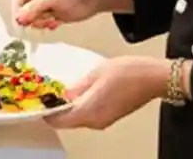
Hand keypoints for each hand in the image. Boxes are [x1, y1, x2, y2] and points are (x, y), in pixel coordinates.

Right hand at [12, 0, 102, 28]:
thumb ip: (34, 8)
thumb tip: (18, 18)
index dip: (17, 11)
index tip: (20, 24)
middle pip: (24, 11)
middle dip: (32, 19)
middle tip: (43, 20)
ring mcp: (45, 6)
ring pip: (33, 20)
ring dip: (41, 23)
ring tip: (53, 19)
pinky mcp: (52, 15)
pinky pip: (43, 24)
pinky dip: (48, 25)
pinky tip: (56, 23)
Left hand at [46, 56, 172, 129]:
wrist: (155, 78)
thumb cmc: (130, 73)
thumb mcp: (97, 73)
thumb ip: (78, 86)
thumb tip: (64, 94)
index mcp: (89, 112)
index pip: (58, 121)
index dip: (45, 113)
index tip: (37, 102)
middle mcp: (95, 121)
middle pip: (67, 121)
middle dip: (55, 109)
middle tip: (47, 93)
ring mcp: (104, 120)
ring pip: (78, 118)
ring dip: (68, 107)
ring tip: (61, 90)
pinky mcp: (110, 116)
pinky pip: (88, 115)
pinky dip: (80, 106)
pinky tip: (79, 91)